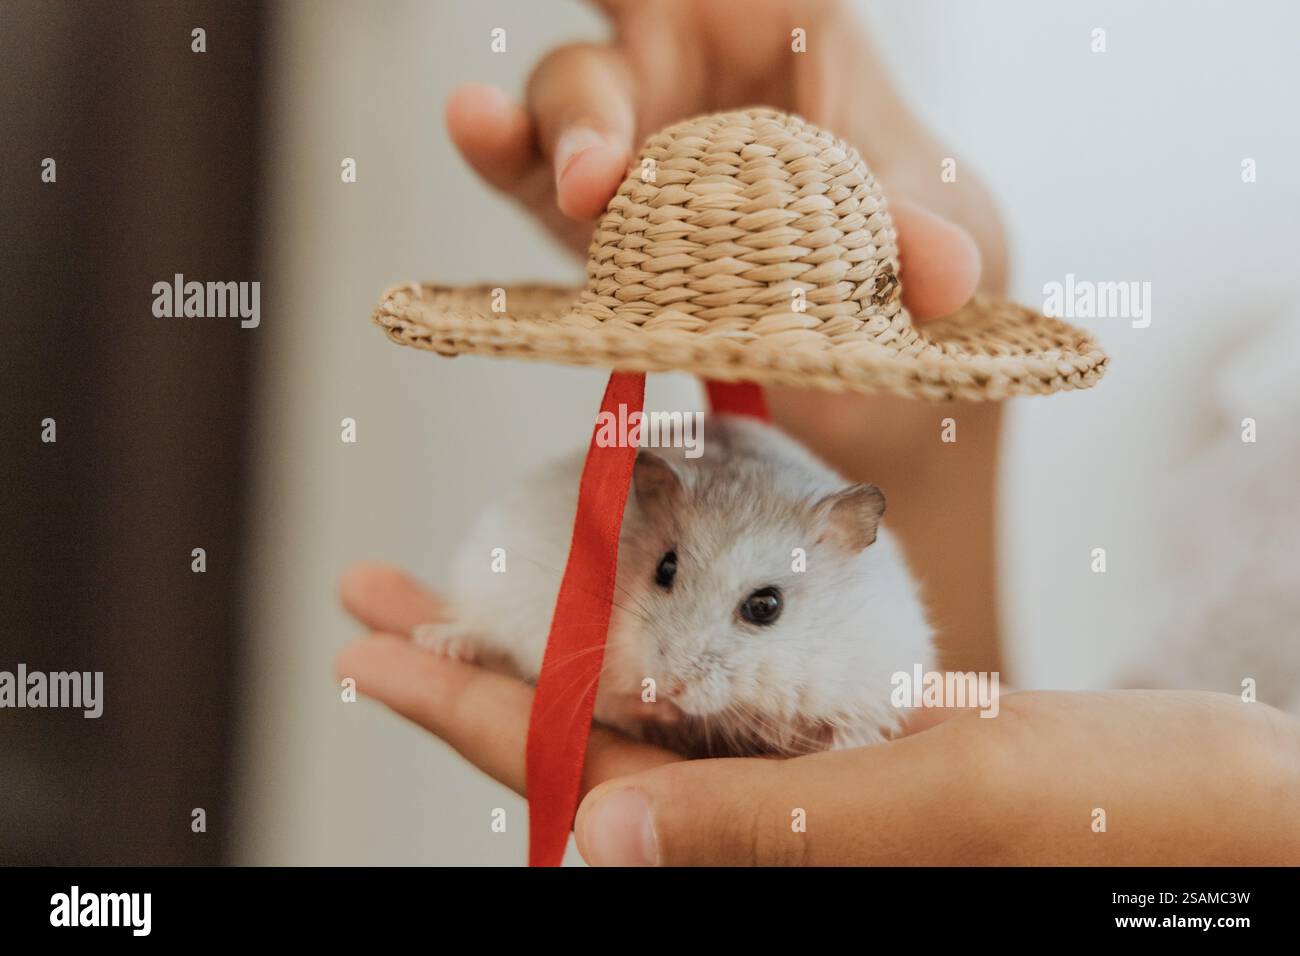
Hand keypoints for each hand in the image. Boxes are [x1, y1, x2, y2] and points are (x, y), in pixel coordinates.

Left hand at [338, 564, 1299, 864]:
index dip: (462, 710)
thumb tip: (600, 843)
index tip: (370, 650)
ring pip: (638, 705)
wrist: (1233, 812)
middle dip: (471, 662)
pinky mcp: (848, 742)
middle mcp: (763, 820)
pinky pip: (723, 688)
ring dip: (548, 635)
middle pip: (577, 736)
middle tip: (379, 593)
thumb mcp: (950, 803)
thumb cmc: (1127, 821)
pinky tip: (621, 582)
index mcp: (767, 853)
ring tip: (465, 577)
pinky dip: (657, 626)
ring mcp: (802, 779)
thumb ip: (777, 823)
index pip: (575, 775)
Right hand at [446, 0, 1009, 673]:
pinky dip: (503, 154)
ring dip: (563, 137)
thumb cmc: (908, 271)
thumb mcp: (940, 238)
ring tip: (580, 188)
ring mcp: (640, 140)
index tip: (672, 0)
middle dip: (616, 93)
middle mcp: (702, 71)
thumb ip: (924, 233)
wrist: (873, 377)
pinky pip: (532, 172)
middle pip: (633, 29)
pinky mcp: (593, 215)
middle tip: (613, 172)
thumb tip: (942, 273)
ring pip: (575, 98)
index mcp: (794, 35)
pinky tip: (475, 126)